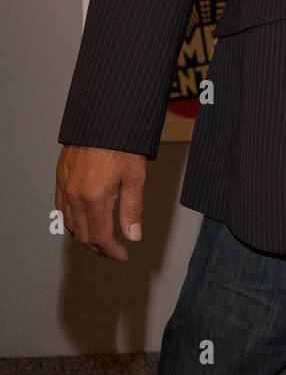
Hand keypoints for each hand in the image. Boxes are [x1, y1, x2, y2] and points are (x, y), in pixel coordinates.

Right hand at [55, 145, 146, 260]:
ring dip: (84, 236)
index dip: (112, 251)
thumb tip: (133, 236)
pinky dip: (71, 221)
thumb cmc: (122, 144)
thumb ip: (132, 209)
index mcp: (94, 197)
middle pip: (83, 234)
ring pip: (69, 224)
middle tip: (113, 250)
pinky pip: (60, 208)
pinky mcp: (60, 178)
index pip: (101, 236)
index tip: (122, 255)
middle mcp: (75, 195)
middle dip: (99, 247)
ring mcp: (64, 186)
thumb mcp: (135, 177)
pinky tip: (82, 221)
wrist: (103, 119)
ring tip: (100, 240)